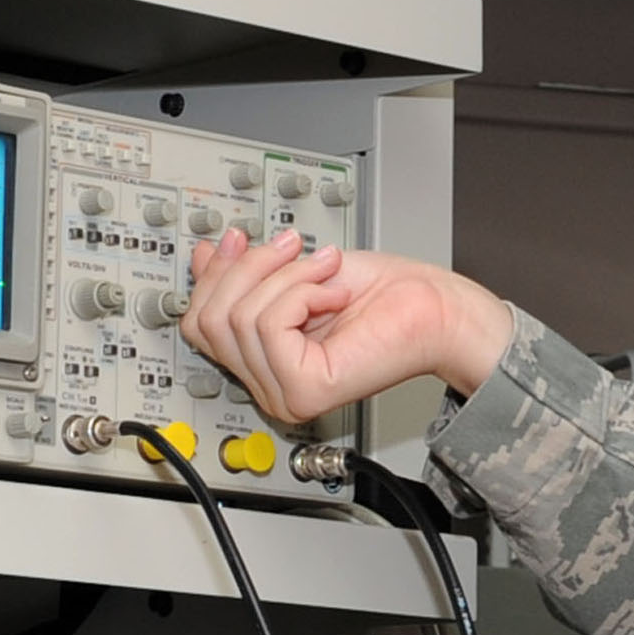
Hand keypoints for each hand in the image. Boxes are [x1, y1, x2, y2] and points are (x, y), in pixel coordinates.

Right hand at [178, 228, 515, 425]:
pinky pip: (269, 326)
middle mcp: (268, 387)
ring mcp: (284, 395)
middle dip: (252, 269)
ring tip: (326, 273)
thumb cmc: (384, 295)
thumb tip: (203, 256)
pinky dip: (302, 293)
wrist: (435, 307)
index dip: (214, 274)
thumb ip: (246, 273)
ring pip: (240, 319)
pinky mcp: (304, 390)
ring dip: (286, 278)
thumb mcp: (295, 270)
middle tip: (298, 249)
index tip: (240, 239)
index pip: (198, 324)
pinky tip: (335, 296)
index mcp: (262, 364)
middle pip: (210, 320)